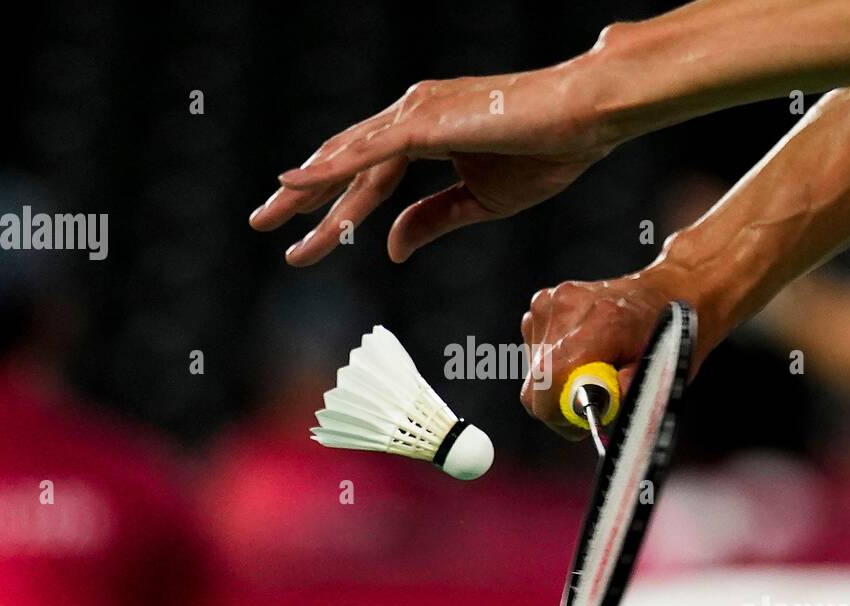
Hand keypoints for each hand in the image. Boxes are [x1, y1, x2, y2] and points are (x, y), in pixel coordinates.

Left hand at [249, 64, 615, 265]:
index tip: (308, 243)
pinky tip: (298, 181)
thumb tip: (390, 247)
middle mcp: (410, 117)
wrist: (587, 118)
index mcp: (424, 134)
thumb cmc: (547, 151)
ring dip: (308, 191)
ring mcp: (416, 113)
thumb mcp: (479, 202)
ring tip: (270, 218)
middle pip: (344, 165)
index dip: (335, 211)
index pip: (366, 179)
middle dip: (303, 198)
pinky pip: (371, 151)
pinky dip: (333, 167)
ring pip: (349, 159)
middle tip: (263, 224)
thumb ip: (431, 221)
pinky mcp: (428, 121)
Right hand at [520, 264, 691, 438]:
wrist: (665, 292)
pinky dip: (555, 362)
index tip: (580, 423)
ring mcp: (552, 301)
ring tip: (595, 370)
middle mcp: (570, 307)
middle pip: (537, 380)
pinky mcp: (543, 302)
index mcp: (604, 323)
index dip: (559, 410)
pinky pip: (535, 351)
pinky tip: (583, 353)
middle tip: (592, 404)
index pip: (551, 377)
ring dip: (558, 382)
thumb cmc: (669, 335)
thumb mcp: (660, 373)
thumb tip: (594, 414)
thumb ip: (624, 395)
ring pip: (535, 370)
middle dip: (558, 403)